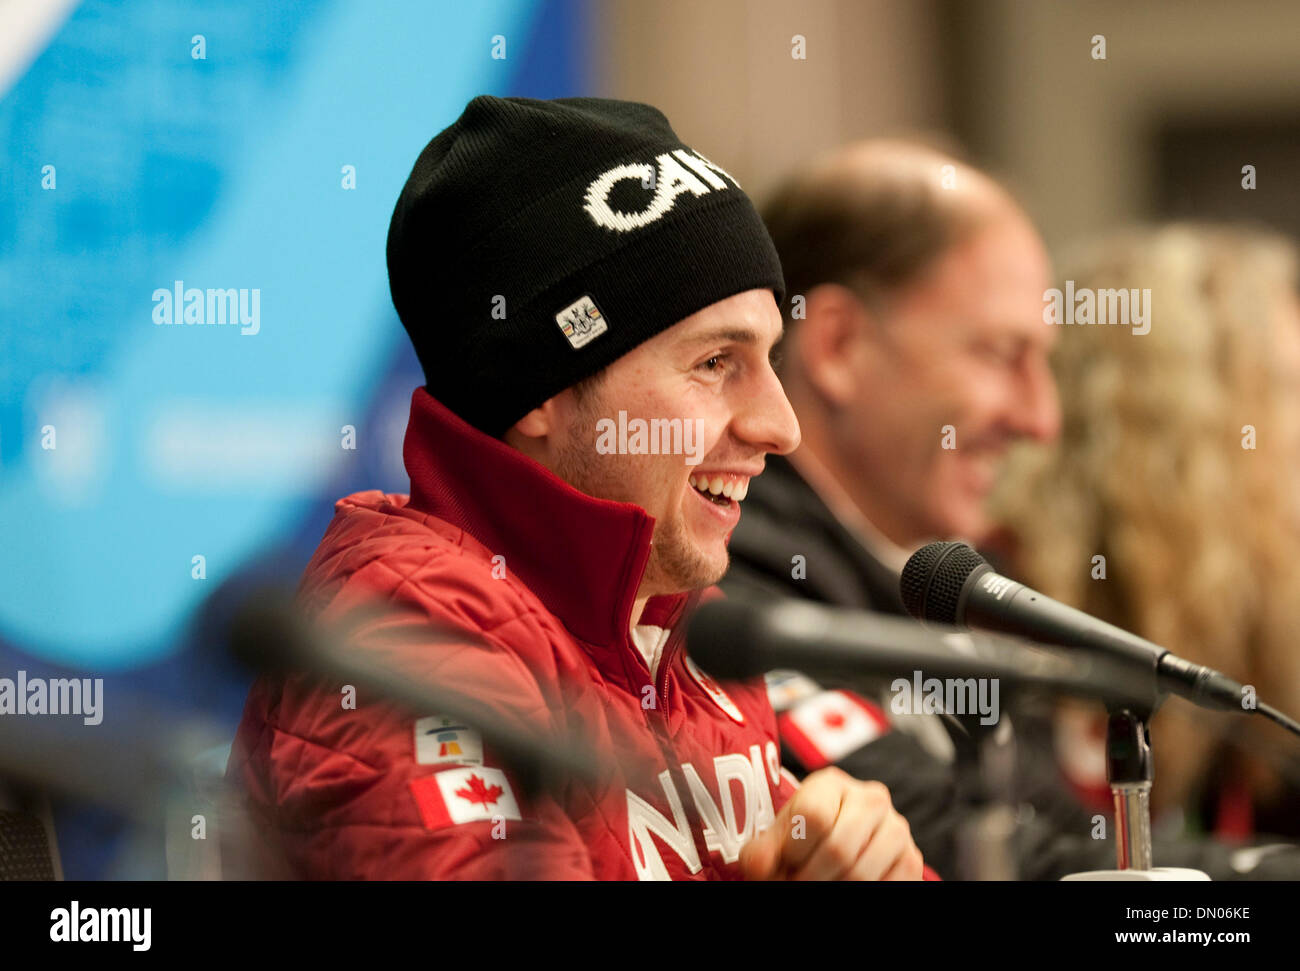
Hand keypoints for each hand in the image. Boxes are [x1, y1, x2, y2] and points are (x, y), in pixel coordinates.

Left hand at [739, 766, 923, 879]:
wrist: (840, 840)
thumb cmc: (805, 838)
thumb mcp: (781, 835)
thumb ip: (763, 848)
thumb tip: (757, 864)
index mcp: (831, 784)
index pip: (814, 816)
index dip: (793, 851)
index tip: (784, 867)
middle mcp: (871, 799)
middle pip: (838, 849)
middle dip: (810, 878)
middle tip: (797, 884)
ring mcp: (896, 828)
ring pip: (861, 873)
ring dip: (832, 889)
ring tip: (817, 886)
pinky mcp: (911, 859)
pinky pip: (887, 886)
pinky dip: (860, 894)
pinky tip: (843, 887)